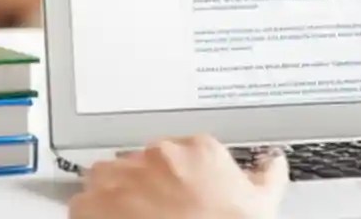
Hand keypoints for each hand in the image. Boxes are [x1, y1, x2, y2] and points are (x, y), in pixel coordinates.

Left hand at [70, 136, 287, 218]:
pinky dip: (93, 215)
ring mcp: (122, 176)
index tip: (183, 195)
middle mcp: (158, 154)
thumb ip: (269, 175)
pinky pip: (84, 203)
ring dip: (117, 195)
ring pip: (111, 177)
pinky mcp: (92, 203)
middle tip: (158, 212)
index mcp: (198, 149)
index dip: (180, 177)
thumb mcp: (262, 204)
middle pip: (145, 162)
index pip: (184, 152)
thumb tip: (275, 162)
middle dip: (147, 184)